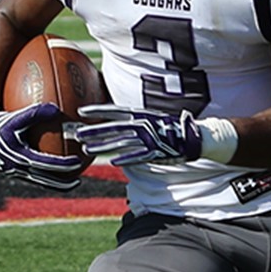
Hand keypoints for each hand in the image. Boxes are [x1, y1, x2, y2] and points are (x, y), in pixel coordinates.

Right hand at [0, 103, 86, 188]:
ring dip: (53, 182)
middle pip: (44, 180)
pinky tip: (49, 166)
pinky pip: (30, 175)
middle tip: (78, 180)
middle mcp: (16, 168)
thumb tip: (55, 109)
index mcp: (19, 157)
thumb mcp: (13, 117)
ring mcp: (13, 171)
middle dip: (61, 183)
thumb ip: (34, 113)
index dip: (63, 165)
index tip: (77, 162)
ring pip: (37, 180)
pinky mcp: (9, 170)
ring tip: (68, 179)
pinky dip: (42, 173)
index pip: (46, 164)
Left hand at [73, 104, 203, 165]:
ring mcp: (149, 138)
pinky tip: (113, 161)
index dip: (97, 110)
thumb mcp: (150, 118)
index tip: (81, 111)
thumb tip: (117, 121)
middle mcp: (142, 124)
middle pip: (113, 128)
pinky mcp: (156, 152)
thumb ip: (134, 120)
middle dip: (94, 131)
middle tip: (77, 135)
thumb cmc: (170, 128)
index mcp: (141, 114)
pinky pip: (138, 156)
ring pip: (121, 143)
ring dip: (103, 147)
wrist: (193, 137)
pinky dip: (126, 159)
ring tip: (87, 150)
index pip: (115, 111)